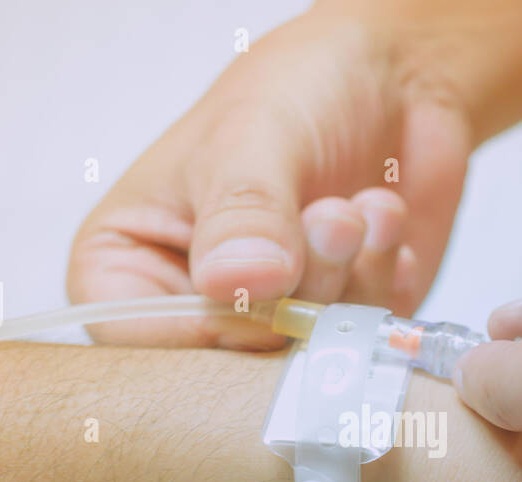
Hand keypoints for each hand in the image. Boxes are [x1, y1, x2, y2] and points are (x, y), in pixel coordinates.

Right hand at [66, 9, 469, 346]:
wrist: (395, 76)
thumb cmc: (298, 87)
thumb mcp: (256, 135)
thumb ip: (244, 210)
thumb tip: (240, 281)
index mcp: (126, 260)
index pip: (139, 346)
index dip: (208, 330)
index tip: (266, 282)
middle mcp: (191, 303)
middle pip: (229, 364)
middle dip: (295, 296)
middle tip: (334, 221)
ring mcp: (266, 321)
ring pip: (300, 357)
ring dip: (345, 281)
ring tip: (355, 208)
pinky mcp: (334, 330)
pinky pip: (355, 345)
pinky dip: (378, 283)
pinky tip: (380, 220)